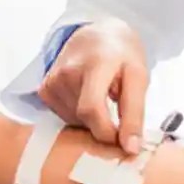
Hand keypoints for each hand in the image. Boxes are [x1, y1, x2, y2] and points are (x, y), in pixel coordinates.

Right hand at [37, 19, 148, 154]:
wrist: (97, 34)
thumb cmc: (122, 56)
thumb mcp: (138, 77)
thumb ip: (134, 113)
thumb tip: (130, 149)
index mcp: (96, 64)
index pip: (92, 109)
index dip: (107, 134)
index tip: (125, 144)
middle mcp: (68, 70)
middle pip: (83, 119)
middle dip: (103, 128)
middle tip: (118, 119)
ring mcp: (52, 80)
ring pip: (73, 122)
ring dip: (90, 123)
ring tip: (101, 102)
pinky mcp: (44, 88)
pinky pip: (62, 117)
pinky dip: (77, 118)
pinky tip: (86, 100)